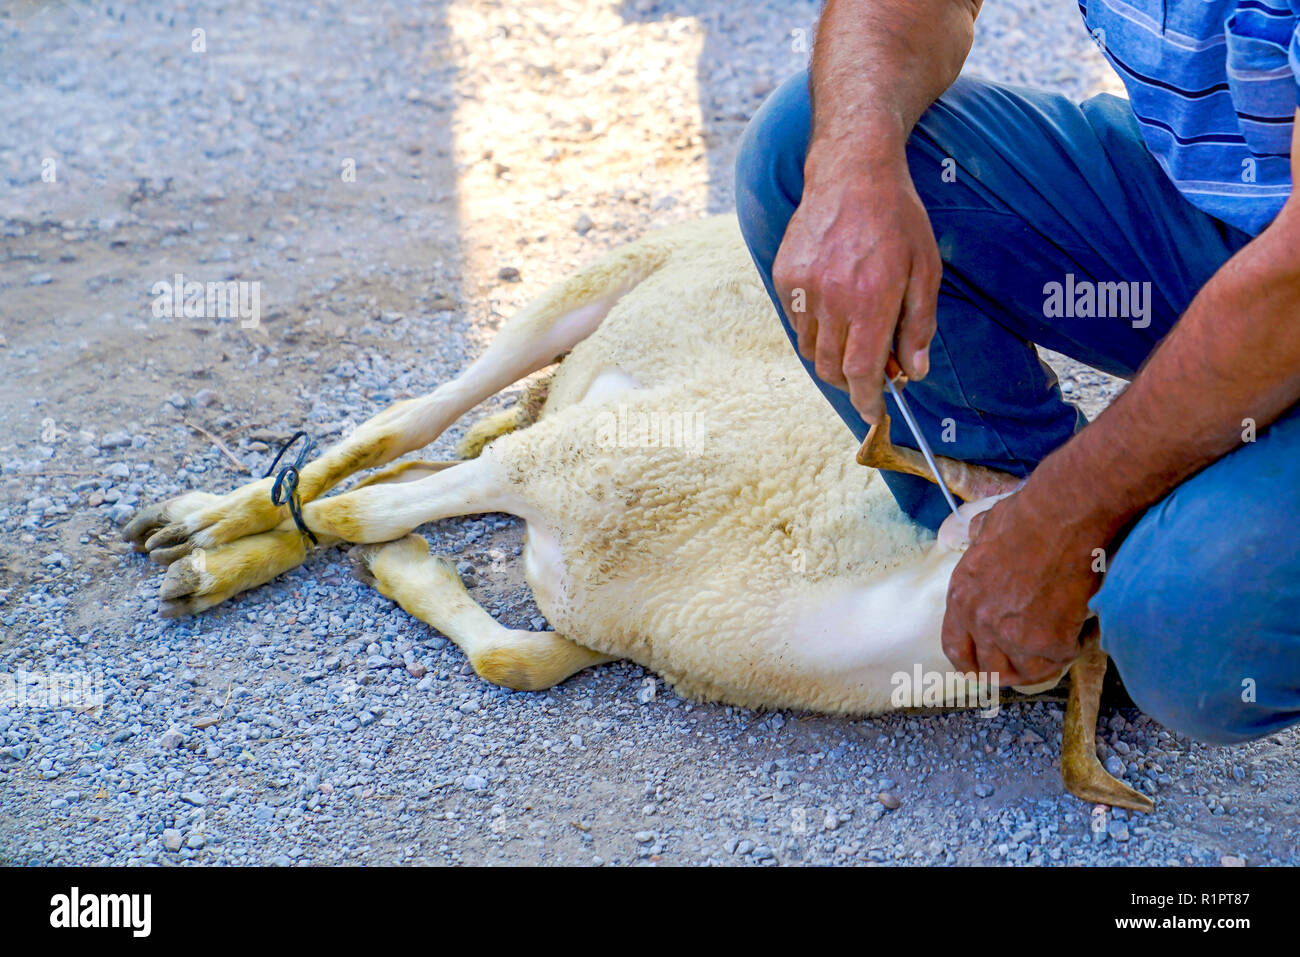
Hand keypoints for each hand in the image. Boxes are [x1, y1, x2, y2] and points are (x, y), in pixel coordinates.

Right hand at [771, 148, 940, 422]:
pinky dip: (815, 327)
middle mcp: (832, 298)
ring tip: (854, 332)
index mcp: (871, 299)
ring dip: (832, 355)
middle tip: (872, 372)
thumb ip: (918, 325)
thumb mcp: (925, 270)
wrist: (853, 172)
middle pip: (831, 368)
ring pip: (810, 349)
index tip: (873, 412)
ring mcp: (802, 287)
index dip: (866, 400)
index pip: (862, 371)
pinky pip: (796, 321)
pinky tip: (834, 303)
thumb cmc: (897, 219)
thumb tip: (914, 371)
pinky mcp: (784, 276)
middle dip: (851, 382)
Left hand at [941, 487, 1102, 686]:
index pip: (955, 647)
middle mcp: (981, 622)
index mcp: (961, 597)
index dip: (970, 661)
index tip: (983, 668)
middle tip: (1028, 666)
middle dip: (1009, 671)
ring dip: (1042, 664)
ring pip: (1026, 673)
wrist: (1061, 517)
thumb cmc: (1026, 516)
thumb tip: (977, 534)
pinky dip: (1075, 648)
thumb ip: (977, 542)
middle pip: (990, 669)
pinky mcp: (1049, 642)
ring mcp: (1014, 636)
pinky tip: (1082, 631)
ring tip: (1058, 649)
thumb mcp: (984, 529)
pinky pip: (1062, 660)